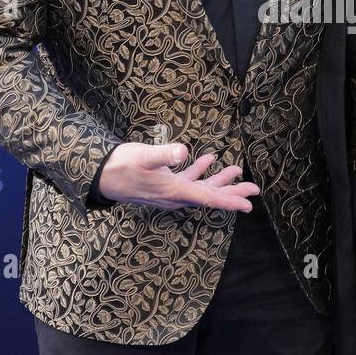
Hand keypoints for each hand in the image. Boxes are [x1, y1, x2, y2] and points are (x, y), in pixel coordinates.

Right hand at [96, 142, 260, 212]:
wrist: (101, 176)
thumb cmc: (121, 166)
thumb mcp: (143, 156)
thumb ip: (163, 154)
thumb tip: (183, 150)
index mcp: (174, 191)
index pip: (208, 198)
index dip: (230, 201)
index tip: (248, 204)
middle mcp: (176, 195)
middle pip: (211, 196)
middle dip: (233, 191)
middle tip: (254, 189)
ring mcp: (171, 191)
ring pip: (202, 188)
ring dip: (220, 180)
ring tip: (237, 171)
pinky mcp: (165, 184)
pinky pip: (189, 180)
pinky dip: (200, 171)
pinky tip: (209, 160)